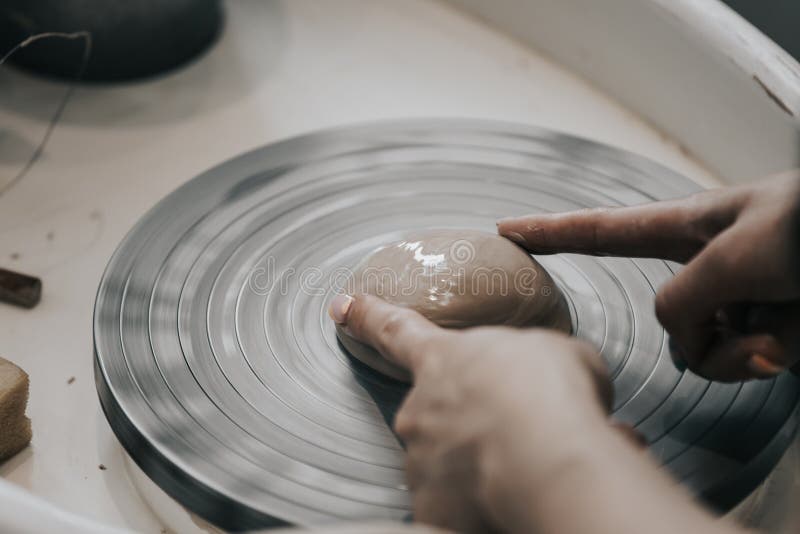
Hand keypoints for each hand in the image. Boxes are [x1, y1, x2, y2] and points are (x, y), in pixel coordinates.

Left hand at [330, 293, 615, 531]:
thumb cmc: (550, 394)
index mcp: (443, 359)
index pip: (395, 329)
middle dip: (467, 418)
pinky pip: (452, 504)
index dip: (366, 316)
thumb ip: (535, 360)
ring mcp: (420, 460)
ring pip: (444, 460)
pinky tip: (510, 499)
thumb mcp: (556, 352)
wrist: (547, 460)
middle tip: (513, 428)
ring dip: (477, 461)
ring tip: (523, 465)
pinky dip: (477, 504)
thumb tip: (550, 379)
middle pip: (433, 411)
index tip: (341, 307)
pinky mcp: (430, 508)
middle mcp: (420, 409)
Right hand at [498, 172, 799, 381]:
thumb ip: (684, 297)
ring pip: (706, 350)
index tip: (507, 231)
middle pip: (670, 318)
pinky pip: (743, 362)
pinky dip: (772, 357)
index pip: (603, 230)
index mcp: (691, 226)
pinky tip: (798, 335)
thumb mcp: (736, 251)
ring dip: (748, 346)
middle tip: (763, 310)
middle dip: (711, 331)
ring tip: (792, 316)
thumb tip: (679, 335)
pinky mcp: (770, 330)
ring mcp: (741, 301)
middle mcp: (710, 267)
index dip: (552, 232)